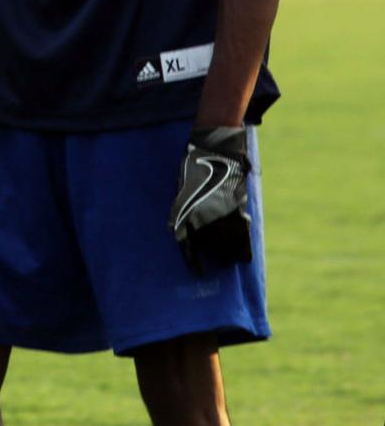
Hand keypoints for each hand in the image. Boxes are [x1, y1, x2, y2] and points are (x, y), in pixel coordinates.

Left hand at [168, 125, 252, 274]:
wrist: (213, 152)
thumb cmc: (195, 170)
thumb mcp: (183, 193)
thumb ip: (186, 215)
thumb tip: (186, 235)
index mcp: (183, 217)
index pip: (187, 249)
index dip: (194, 263)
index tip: (200, 273)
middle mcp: (200, 222)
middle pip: (211, 252)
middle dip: (215, 258)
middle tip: (220, 260)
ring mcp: (220, 221)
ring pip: (228, 252)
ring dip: (230, 256)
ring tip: (231, 258)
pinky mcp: (237, 217)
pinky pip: (243, 244)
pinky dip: (243, 252)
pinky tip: (243, 257)